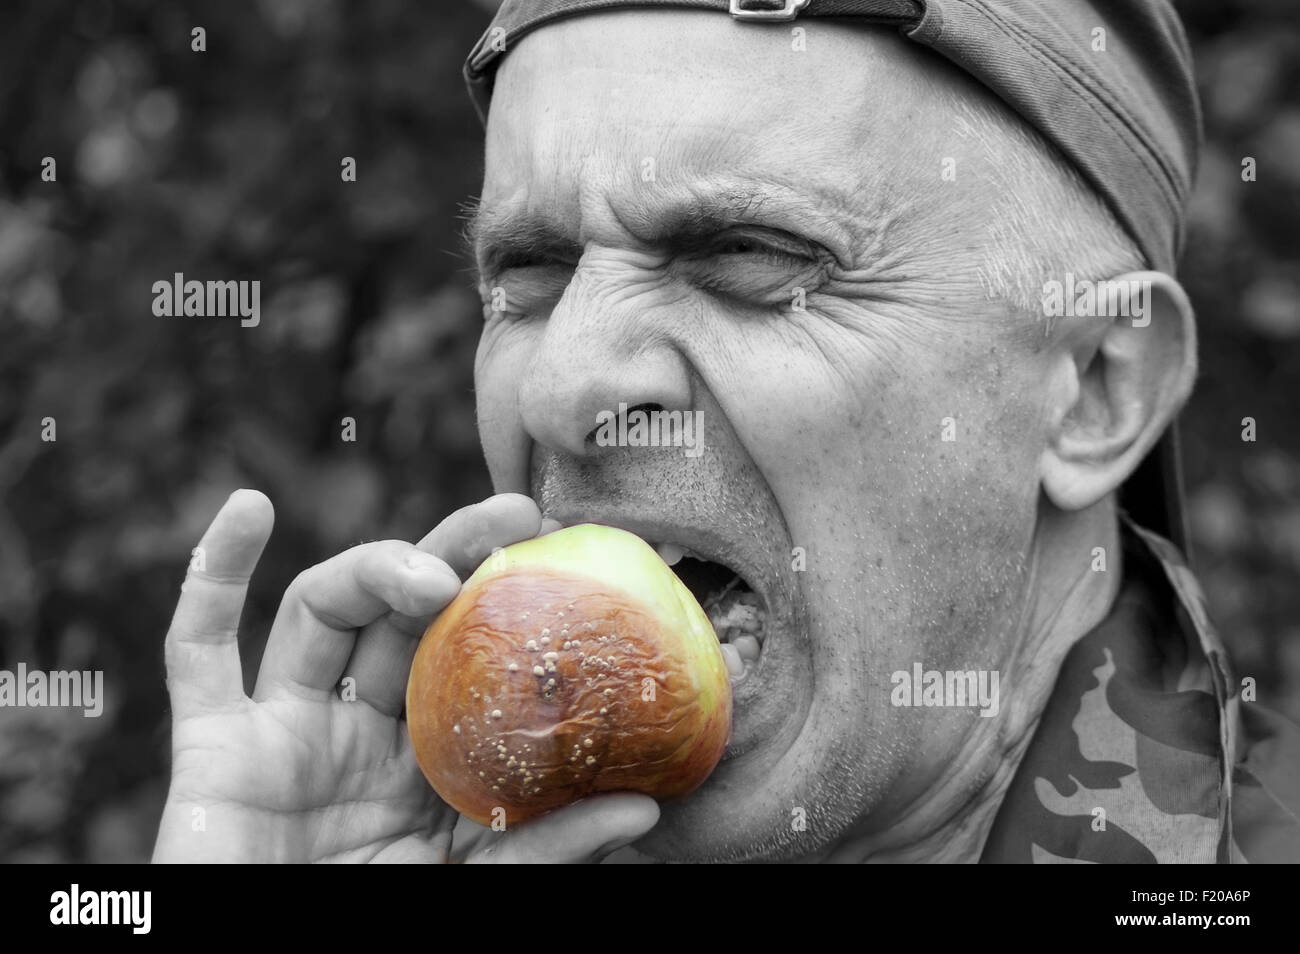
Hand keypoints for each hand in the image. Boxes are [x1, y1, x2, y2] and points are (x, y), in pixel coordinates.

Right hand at [152, 490, 658, 862]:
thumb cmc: (374, 940)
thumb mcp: (474, 887)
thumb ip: (546, 848)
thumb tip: (647, 808)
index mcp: (425, 756)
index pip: (470, 653)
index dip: (510, 600)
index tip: (566, 553)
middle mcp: (358, 731)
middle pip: (402, 614)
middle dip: (454, 556)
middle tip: (515, 517)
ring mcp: (284, 731)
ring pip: (321, 613)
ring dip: (373, 569)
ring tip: (432, 575)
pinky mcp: (212, 746)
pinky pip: (196, 650)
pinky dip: (211, 577)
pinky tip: (246, 509)